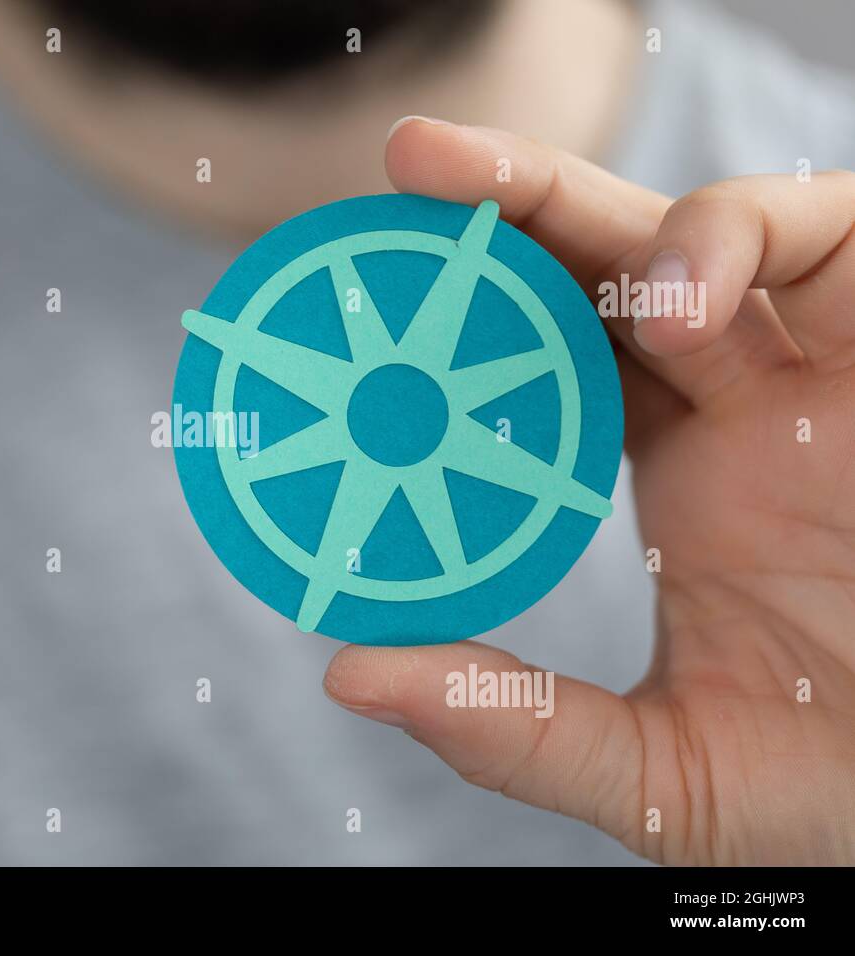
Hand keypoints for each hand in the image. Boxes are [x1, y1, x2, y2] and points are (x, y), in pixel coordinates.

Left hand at [324, 117, 854, 864]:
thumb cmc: (840, 791)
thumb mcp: (664, 771)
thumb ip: (516, 727)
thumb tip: (348, 672)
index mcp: (677, 481)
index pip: (550, 368)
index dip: (460, 328)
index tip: (353, 308)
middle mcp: (742, 406)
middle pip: (605, 270)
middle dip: (507, 205)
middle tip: (408, 160)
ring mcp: (823, 367)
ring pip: (704, 227)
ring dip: (609, 215)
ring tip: (534, 254)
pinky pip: (829, 234)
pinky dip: (739, 237)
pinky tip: (674, 303)